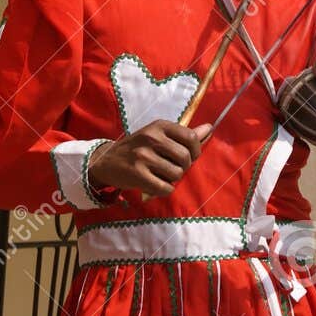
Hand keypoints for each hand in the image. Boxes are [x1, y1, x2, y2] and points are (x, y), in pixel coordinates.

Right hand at [88, 120, 210, 199]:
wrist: (105, 161)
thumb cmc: (137, 148)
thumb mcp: (157, 136)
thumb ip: (183, 135)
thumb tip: (209, 128)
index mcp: (158, 126)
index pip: (190, 137)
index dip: (195, 151)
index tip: (188, 157)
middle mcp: (151, 138)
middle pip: (185, 158)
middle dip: (183, 167)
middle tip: (172, 168)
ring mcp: (143, 156)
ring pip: (176, 174)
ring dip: (172, 179)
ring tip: (161, 175)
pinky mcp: (137, 174)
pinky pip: (165, 188)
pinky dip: (164, 189)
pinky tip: (155, 184)